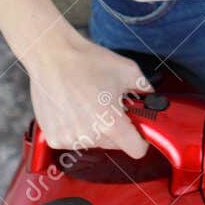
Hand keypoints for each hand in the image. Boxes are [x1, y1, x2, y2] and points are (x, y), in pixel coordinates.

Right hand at [27, 33, 153, 160]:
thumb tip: (153, 99)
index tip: (138, 129)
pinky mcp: (53, 137)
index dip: (141, 139)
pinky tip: (71, 108)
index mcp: (110, 123)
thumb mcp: (128, 70)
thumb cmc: (86, 61)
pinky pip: (73, 139)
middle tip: (108, 105)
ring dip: (95, 128)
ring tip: (87, 103)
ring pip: (93, 142)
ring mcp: (69, 139)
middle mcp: (89, 136)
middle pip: (115, 144)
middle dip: (116, 129)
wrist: (52, 55)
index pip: (136, 149)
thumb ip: (146, 89)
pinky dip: (76, 128)